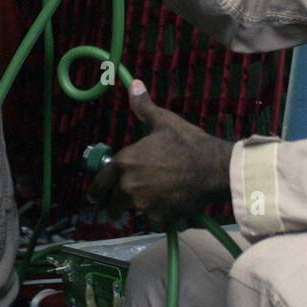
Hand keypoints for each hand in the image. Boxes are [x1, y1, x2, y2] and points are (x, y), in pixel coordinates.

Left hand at [87, 80, 233, 226]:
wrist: (212, 168)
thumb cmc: (186, 143)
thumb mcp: (164, 121)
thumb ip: (144, 107)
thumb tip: (134, 84)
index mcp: (125, 162)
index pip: (101, 181)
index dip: (96, 191)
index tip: (94, 198)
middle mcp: (129, 185)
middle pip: (113, 203)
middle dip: (114, 206)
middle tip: (115, 210)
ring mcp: (143, 203)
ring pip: (133, 213)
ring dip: (137, 212)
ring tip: (145, 209)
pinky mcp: (159, 217)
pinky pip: (154, 222)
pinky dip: (160, 219)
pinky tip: (168, 214)